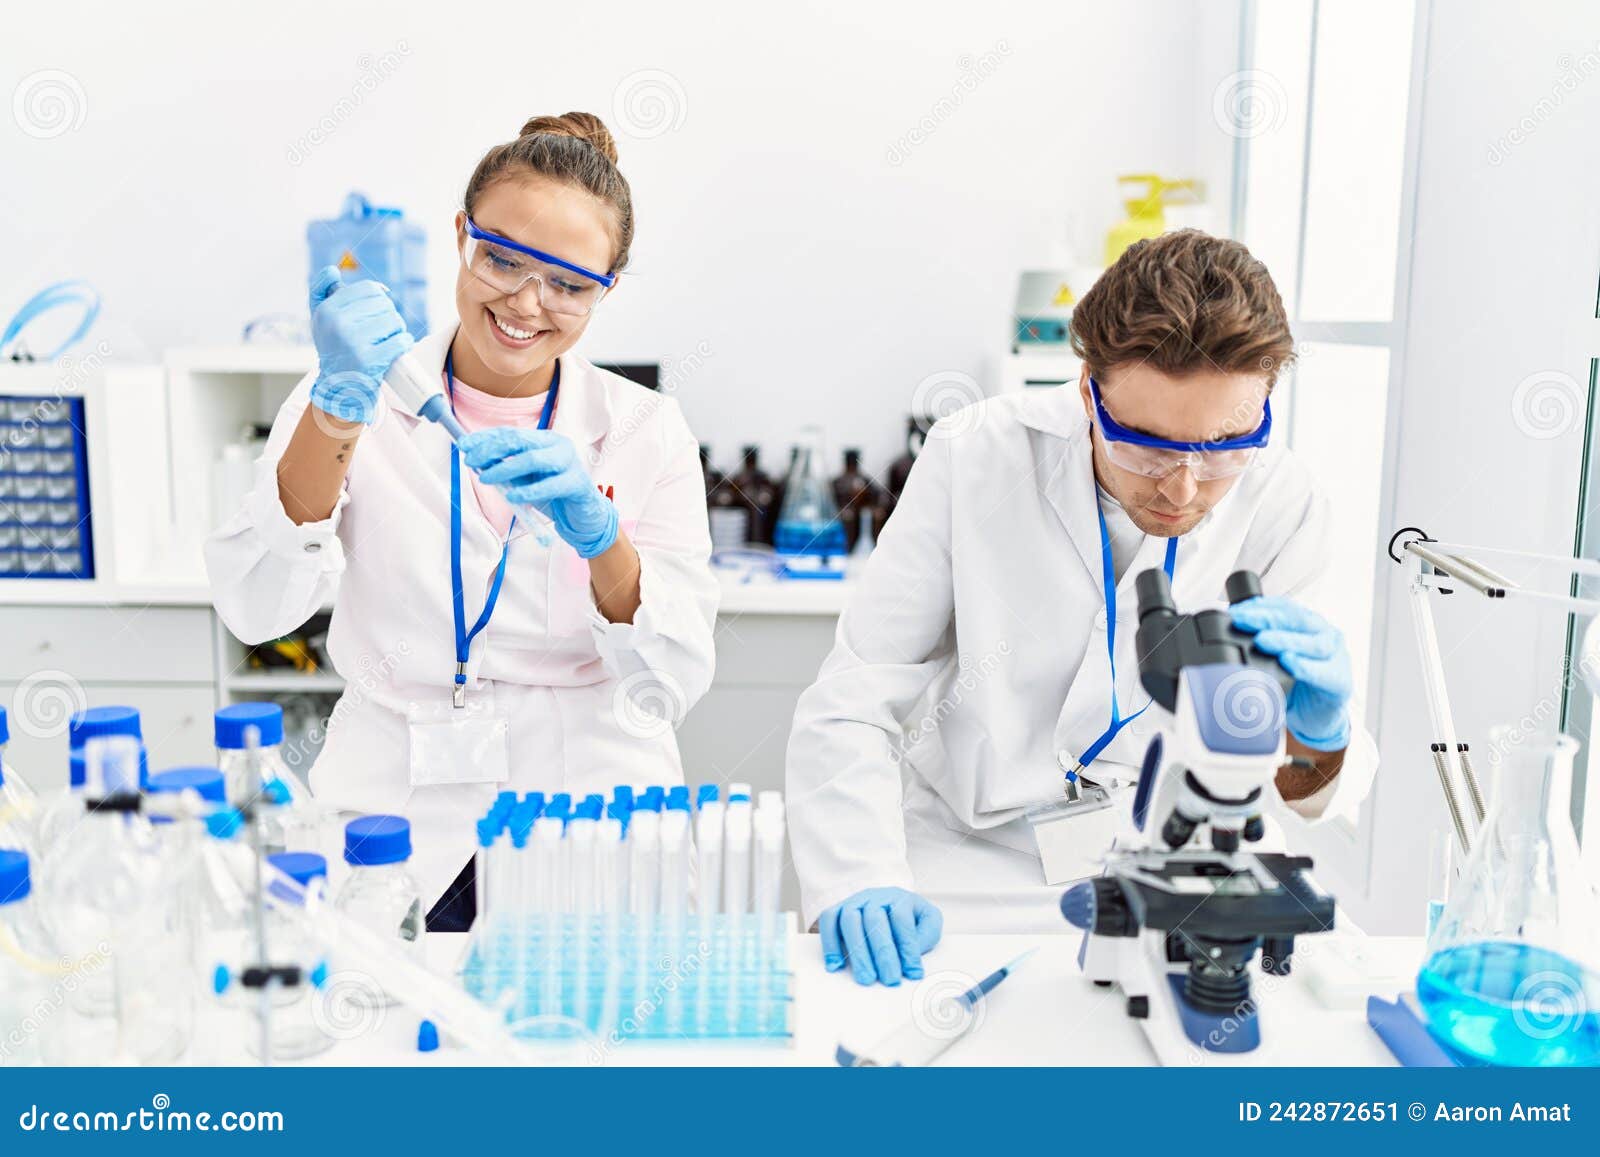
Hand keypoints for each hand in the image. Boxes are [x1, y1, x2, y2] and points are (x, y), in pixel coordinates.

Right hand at [306, 265, 412, 423]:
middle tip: (380, 332)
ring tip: (386, 342)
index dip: (379, 300)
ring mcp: (354, 341)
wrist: (338, 390)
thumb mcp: (320, 319)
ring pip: (394, 321)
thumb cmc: (334, 350)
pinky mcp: (370, 360)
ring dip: (396, 331)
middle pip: (385, 304)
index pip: (370, 289)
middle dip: (388, 317)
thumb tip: (333, 271)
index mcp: (327, 309)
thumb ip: (322, 291)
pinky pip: (401, 340)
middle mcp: (338, 322)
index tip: (374, 314)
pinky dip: (403, 343)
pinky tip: (396, 349)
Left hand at [458, 427, 619, 558]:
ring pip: (533, 459)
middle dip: (491, 449)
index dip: (485, 438)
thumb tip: (478, 463)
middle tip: (471, 461)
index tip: (464, 446)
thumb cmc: (554, 494)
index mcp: (545, 440)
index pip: (511, 433)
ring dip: (505, 467)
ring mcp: (570, 462)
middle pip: (520, 440)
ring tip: (485, 478)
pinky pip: (550, 485)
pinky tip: (513, 496)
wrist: (585, 515)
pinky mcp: (577, 484)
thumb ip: (508, 469)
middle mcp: (558, 445)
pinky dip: (529, 491)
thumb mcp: (526, 479)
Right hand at [818, 887, 942, 986]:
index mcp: (899, 898)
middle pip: (875, 920)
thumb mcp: (927, 921)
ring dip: (858, 952)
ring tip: (866, 978)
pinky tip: (836, 965)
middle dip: (883, 953)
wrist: (887, 903)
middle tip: (890, 979)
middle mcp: (874, 897)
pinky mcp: (837, 910)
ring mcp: (853, 902)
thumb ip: (927, 933)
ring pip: (850, 921)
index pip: (901, 919)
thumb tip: (913, 952)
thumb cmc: (908, 917)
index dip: (907, 947)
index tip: (912, 971)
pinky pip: (828, 920)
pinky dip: (829, 943)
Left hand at [1230, 595, 1351, 750]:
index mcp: (1307, 625)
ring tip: (1262, 640)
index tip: (1235, 610)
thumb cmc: (1295, 683)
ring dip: (1285, 639)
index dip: (1259, 606)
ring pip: (1313, 643)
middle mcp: (1323, 635)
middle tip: (1241, 620)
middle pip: (1297, 620)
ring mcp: (1336, 657)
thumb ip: (1256, 646)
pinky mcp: (1339, 682)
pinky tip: (1290, 663)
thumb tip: (1221, 637)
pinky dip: (1306, 667)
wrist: (1318, 717)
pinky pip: (1324, 673)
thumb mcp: (1272, 660)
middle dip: (1267, 618)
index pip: (1284, 607)